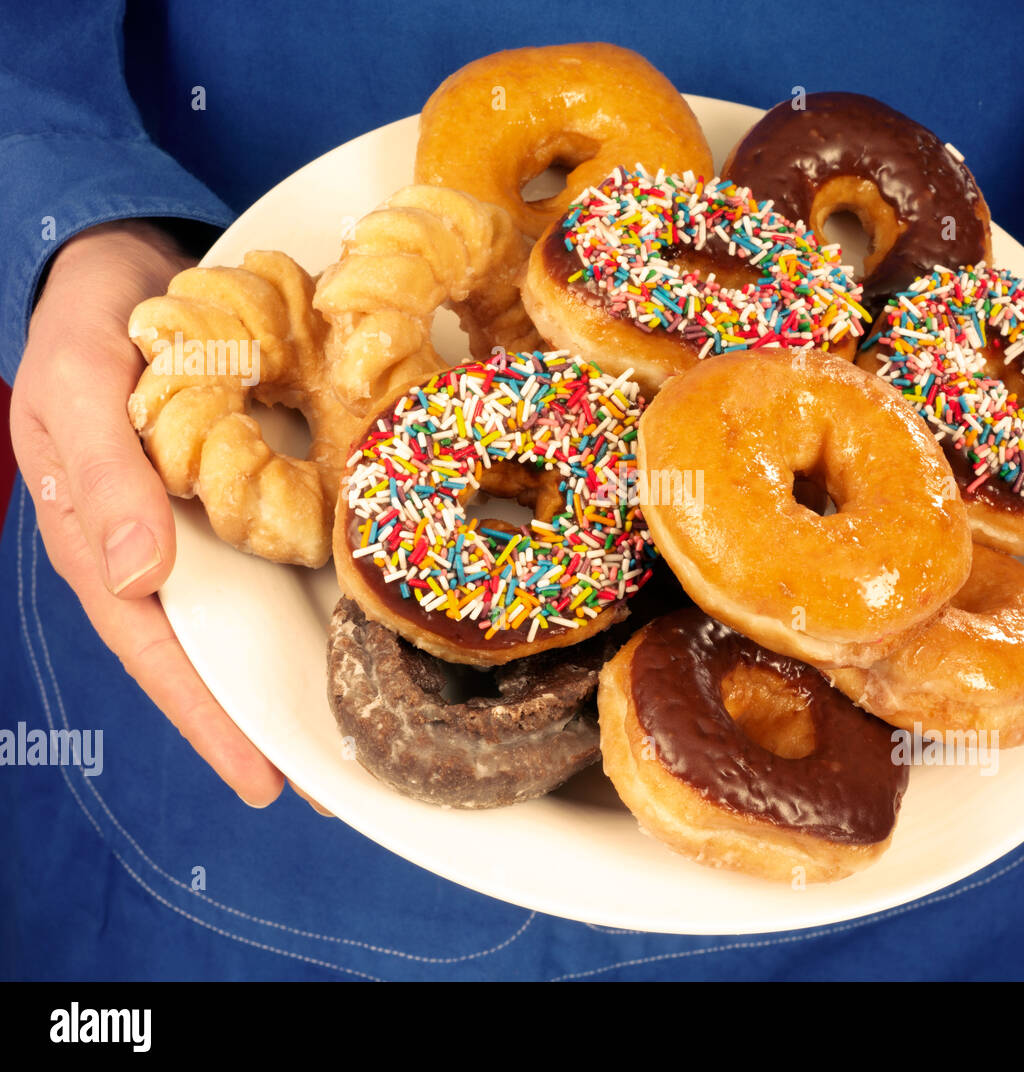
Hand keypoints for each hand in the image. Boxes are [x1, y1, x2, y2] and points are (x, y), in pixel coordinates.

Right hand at [8, 221, 328, 810]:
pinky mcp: (251, 485)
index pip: (156, 650)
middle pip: (215, 649)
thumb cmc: (88, 326)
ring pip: (257, 606)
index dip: (207, 719)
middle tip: (339, 782)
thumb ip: (102, 475)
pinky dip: (322, 582)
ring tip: (370, 720)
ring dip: (306, 662)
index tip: (263, 780)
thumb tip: (136, 576)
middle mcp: (161, 545)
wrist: (128, 263)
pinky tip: (370, 611)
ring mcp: (208, 521)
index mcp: (102, 540)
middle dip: (268, 718)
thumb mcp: (78, 388)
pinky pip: (287, 546)